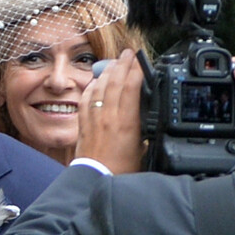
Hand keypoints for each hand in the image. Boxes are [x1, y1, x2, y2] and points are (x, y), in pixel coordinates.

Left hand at [75, 48, 144, 175]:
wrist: (96, 182)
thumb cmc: (121, 171)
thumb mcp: (144, 150)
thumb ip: (146, 132)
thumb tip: (151, 121)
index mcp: (126, 123)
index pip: (131, 87)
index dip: (136, 70)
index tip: (141, 59)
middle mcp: (108, 117)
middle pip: (114, 82)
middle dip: (122, 64)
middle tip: (128, 52)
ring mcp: (94, 119)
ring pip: (99, 88)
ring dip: (107, 72)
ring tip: (114, 62)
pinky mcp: (83, 125)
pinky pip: (86, 100)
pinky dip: (91, 88)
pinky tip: (94, 83)